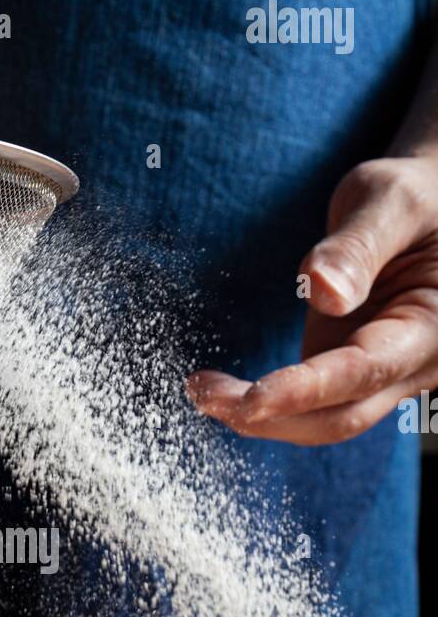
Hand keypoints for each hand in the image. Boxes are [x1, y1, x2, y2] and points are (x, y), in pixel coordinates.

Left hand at [188, 156, 437, 443]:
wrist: (429, 207)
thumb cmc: (419, 196)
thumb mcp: (392, 200)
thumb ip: (358, 246)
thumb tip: (322, 290)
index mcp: (432, 330)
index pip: (365, 371)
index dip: (306, 389)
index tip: (252, 397)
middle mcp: (410, 365)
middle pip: (341, 417)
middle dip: (271, 417)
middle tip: (205, 397)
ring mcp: (378, 374)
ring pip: (321, 420)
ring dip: (260, 417)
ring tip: (202, 391)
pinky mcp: (348, 370)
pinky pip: (308, 402)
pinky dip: (264, 403)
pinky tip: (221, 391)